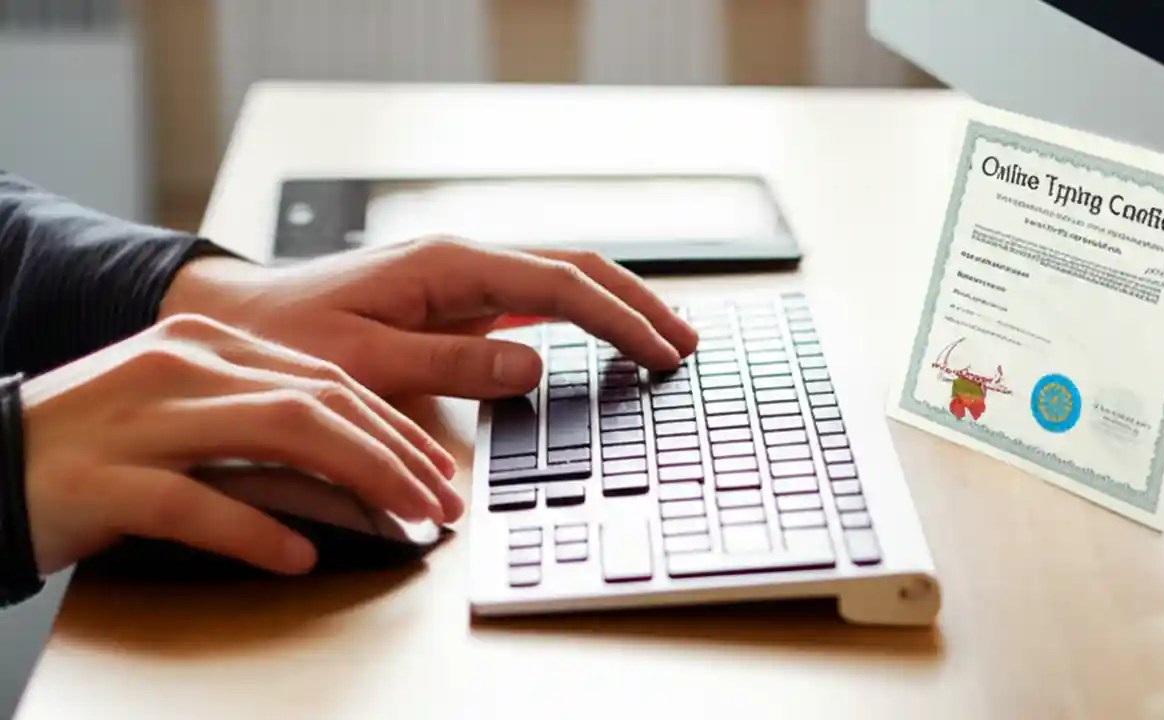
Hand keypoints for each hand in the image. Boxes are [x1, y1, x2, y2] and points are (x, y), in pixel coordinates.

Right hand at [22, 314, 461, 575]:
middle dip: (394, 452)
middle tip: (442, 500)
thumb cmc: (98, 440)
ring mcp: (143, 419)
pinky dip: (257, 530)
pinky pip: (197, 503)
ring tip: (406, 518)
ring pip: (278, 433)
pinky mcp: (104, 479)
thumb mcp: (185, 406)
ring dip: (358, 478)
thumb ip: (260, 416)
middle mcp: (183, 366)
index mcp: (208, 344)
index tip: (436, 465)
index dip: (392, 424)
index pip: (326, 378)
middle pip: (318, 401)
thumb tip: (356, 462)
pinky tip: (300, 557)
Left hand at [160, 239, 698, 397]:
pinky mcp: (453, 300)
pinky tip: (601, 337)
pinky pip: (533, 301)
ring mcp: (460, 278)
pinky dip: (579, 317)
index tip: (662, 354)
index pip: (560, 286)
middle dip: (638, 303)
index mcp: (448, 264)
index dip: (620, 321)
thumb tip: (534, 368)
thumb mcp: (363, 363)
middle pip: (576, 269)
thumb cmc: (286, 340)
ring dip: (616, 305)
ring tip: (664, 338)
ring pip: (560, 280)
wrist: (236, 319)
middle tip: (687, 343)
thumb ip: (451, 364)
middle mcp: (462, 261)